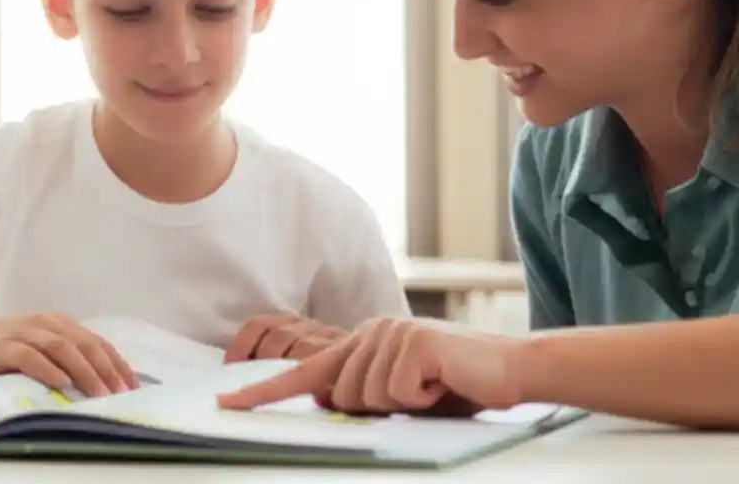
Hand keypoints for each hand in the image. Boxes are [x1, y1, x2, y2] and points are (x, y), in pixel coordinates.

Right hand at [0, 313, 138, 396]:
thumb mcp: (36, 348)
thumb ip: (62, 356)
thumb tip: (98, 380)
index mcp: (57, 323)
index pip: (96, 342)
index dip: (117, 363)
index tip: (133, 385)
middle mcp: (44, 323)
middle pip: (84, 344)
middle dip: (107, 369)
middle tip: (121, 393)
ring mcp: (22, 332)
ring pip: (61, 348)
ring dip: (83, 371)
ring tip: (99, 392)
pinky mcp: (0, 347)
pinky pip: (29, 356)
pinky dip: (48, 369)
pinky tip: (62, 383)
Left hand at [216, 317, 525, 415]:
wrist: (512, 370)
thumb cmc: (456, 387)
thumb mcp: (401, 395)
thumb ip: (363, 395)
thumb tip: (329, 401)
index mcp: (363, 342)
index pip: (305, 372)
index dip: (265, 393)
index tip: (226, 407)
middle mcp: (371, 330)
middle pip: (341, 395)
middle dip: (378, 409)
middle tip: (421, 396)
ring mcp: (391, 332)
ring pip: (366, 397)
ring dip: (404, 404)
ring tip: (434, 387)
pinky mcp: (414, 342)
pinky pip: (397, 393)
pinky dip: (423, 398)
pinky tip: (444, 382)